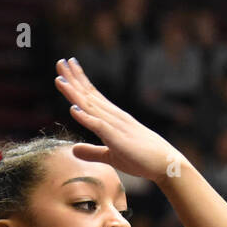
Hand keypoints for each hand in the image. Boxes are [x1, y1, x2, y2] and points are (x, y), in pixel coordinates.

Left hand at [54, 57, 178, 182]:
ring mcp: (116, 126)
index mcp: (112, 119)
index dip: (78, 82)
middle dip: (74, 78)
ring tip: (60, 78)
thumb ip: (92, 151)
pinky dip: (85, 117)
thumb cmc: (142, 159)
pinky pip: (99, 126)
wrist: (165, 164)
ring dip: (74, 92)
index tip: (66, 68)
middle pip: (89, 95)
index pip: (92, 96)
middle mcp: (114, 117)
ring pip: (91, 106)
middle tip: (60, 61)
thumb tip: (73, 150)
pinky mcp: (118, 139)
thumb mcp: (111, 156)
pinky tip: (73, 108)